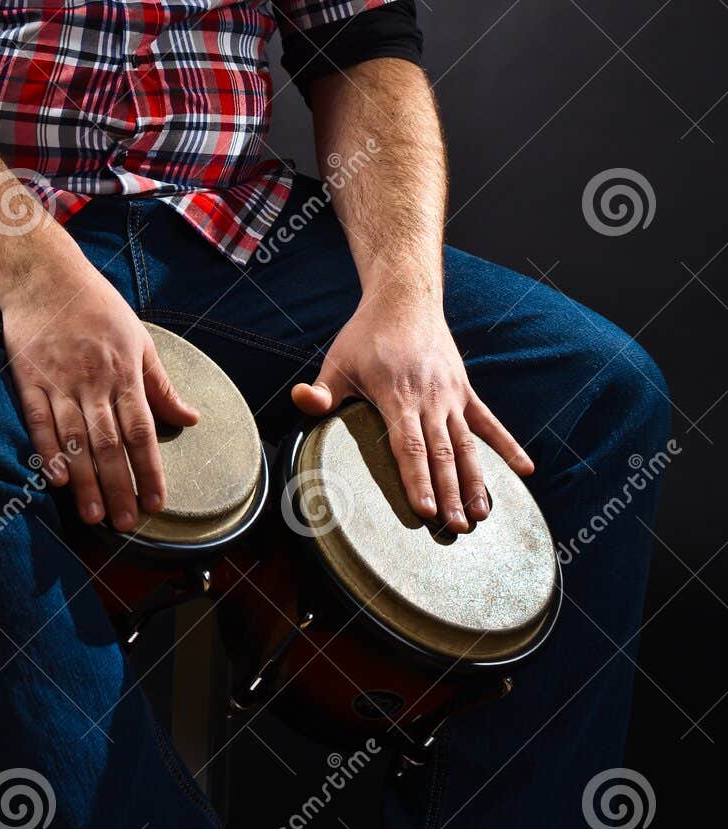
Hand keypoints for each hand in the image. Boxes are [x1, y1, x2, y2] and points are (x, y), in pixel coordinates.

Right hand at [0, 258, 199, 531]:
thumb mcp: (139, 338)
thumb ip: (161, 385)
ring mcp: (58, 381)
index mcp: (124, 371)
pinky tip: (55, 480)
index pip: (141, 430)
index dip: (149, 469)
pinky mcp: (28, 379)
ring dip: (85, 481)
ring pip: (75, 439)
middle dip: (119, 486)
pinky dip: (47, 451)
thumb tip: (191, 418)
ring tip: (93, 515)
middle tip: (125, 524)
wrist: (44, 274)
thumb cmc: (96, 305)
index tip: (157, 503)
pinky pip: (38, 421)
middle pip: (108, 443)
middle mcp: (93, 380)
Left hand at [290, 283, 533, 531]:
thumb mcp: (338, 360)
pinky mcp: (465, 390)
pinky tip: (526, 471)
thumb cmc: (366, 335)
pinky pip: (489, 423)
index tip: (425, 510)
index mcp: (397, 395)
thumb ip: (322, 390)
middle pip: (442, 453)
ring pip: (467, 444)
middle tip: (456, 529)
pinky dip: (509, 446)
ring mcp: (451, 394)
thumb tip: (301, 401)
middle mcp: (429, 398)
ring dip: (475, 481)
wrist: (404, 299)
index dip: (417, 479)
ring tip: (481, 516)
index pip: (409, 445)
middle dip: (449, 493)